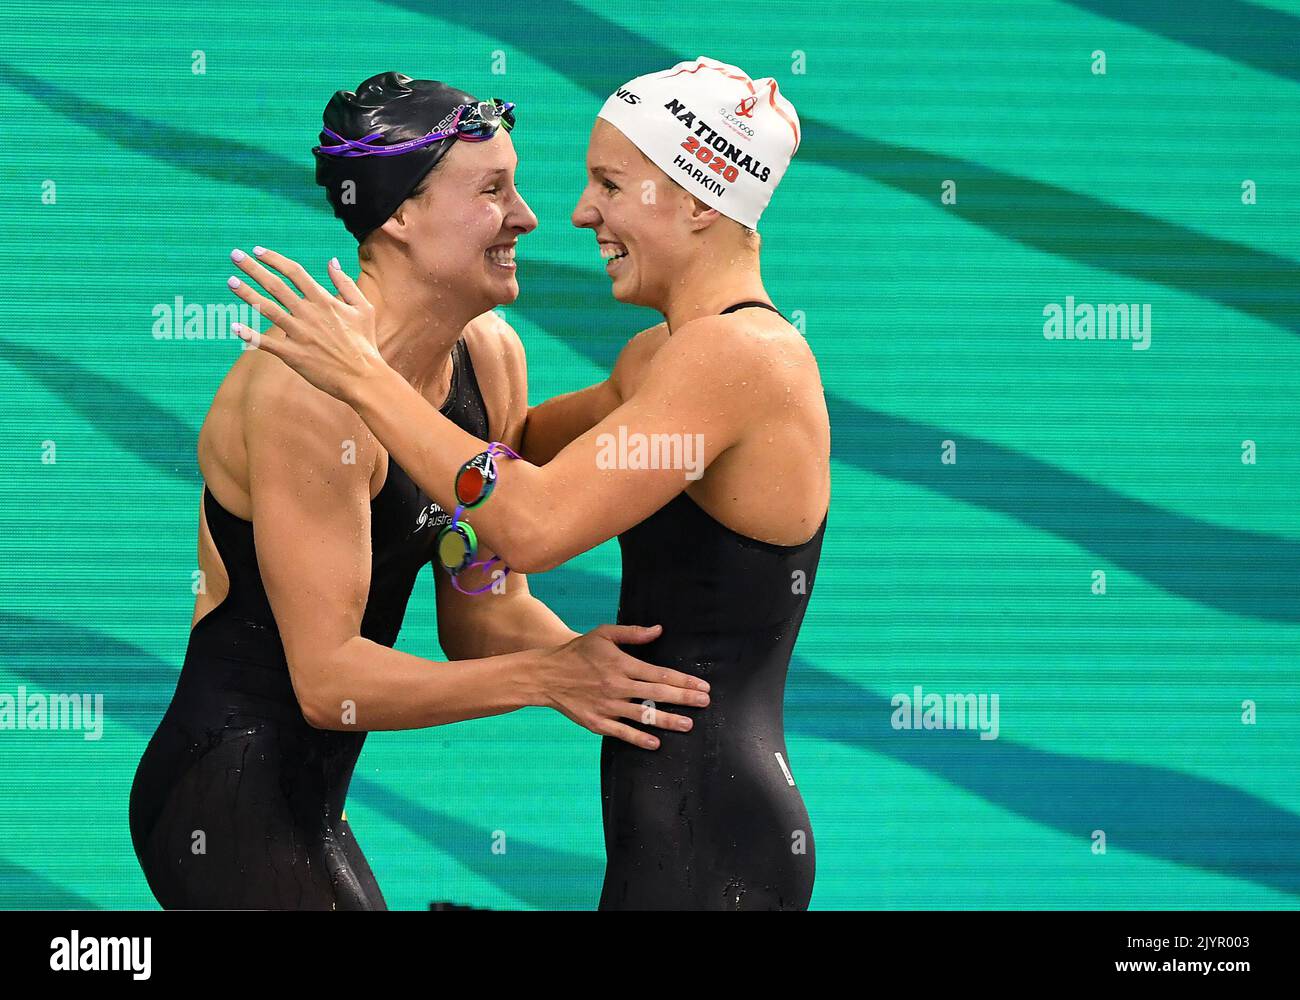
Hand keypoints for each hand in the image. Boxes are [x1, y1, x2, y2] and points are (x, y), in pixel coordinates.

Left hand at [225, 246, 383, 402]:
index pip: (294, 272)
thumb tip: (331, 262)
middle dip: (253, 269)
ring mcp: (299, 334)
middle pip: (275, 285)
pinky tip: (234, 327)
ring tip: (230, 282)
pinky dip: (250, 335)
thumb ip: (345, 284)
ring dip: (246, 294)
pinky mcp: (293, 355)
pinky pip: (266, 343)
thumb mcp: (363, 308)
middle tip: (235, 256)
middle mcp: (308, 313)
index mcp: (324, 300)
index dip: (274, 259)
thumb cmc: (365, 343)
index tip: (258, 251)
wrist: (364, 377)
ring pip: (267, 309)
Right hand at [539, 624, 710, 749]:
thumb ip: (632, 633)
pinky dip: (639, 738)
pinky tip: (655, 743)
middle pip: (657, 695)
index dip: (683, 681)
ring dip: (668, 721)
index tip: (702, 686)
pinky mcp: (596, 722)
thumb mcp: (603, 634)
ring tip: (688, 724)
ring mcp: (607, 706)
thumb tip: (659, 630)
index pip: (660, 674)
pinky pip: (622, 732)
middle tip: (704, 703)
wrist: (546, 674)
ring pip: (643, 716)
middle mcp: (617, 686)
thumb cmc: (578, 652)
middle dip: (684, 699)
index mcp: (621, 664)